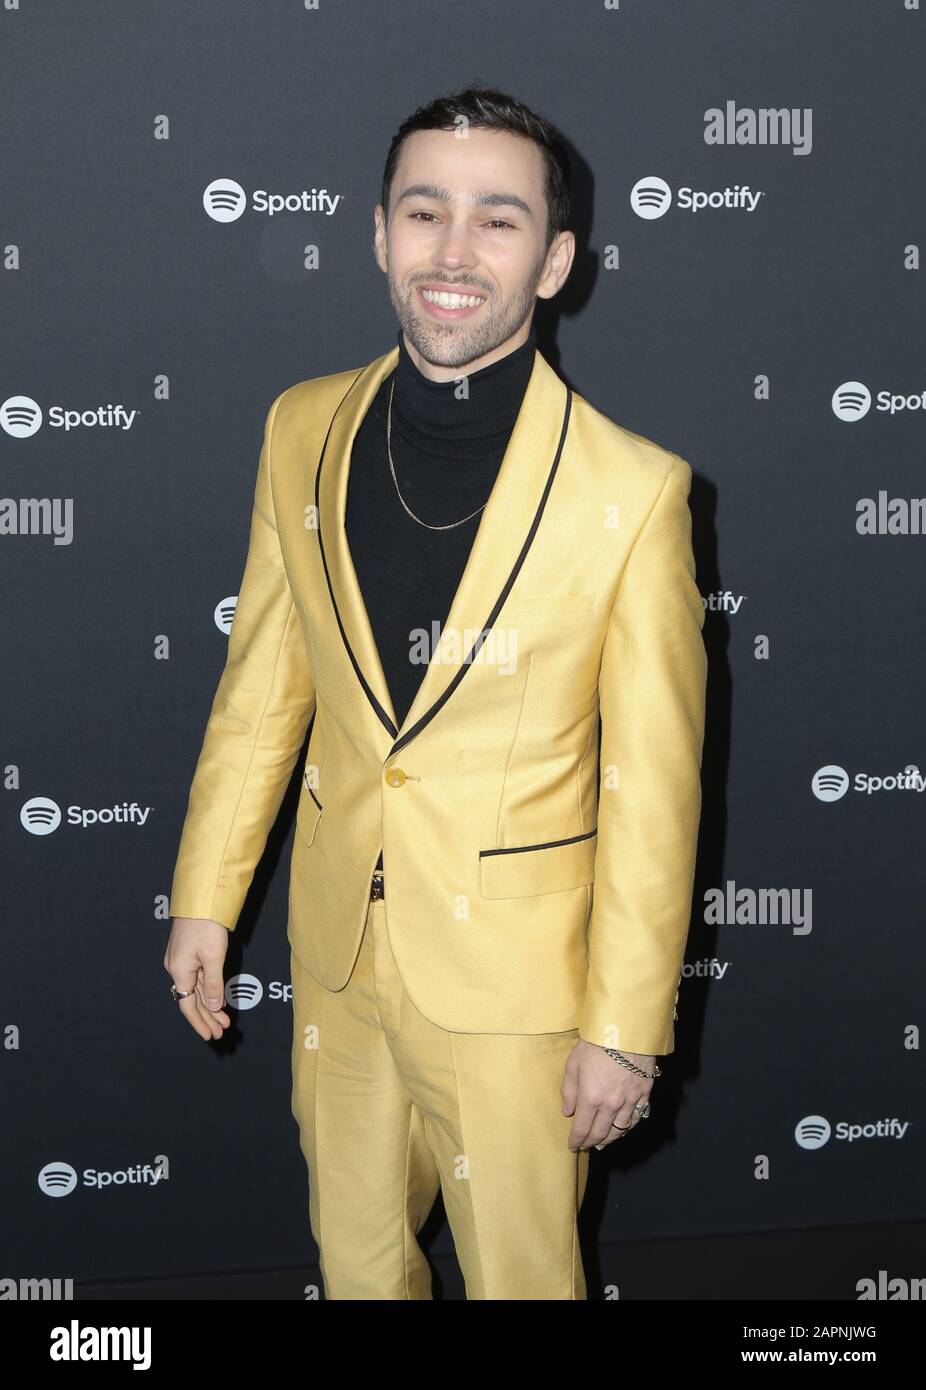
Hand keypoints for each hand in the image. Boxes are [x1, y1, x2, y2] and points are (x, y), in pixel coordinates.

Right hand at [164, 917, 231, 1040]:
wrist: (201, 899)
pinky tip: (217, 997)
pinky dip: (208, 989)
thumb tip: (212, 1006)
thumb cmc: (205, 925)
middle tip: (221, 1031)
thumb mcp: (213, 957)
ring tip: (224, 1019)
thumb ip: (213, 984)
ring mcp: (182, 959)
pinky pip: (198, 977)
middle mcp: (177, 968)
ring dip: (210, 1004)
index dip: (200, 1022)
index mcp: (179, 971)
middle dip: (207, 1016)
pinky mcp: (188, 951)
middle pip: (192, 999)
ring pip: (196, 988)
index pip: (188, 1005)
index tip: (210, 1035)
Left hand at [561, 1040, 654, 1150]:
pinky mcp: (645, 1093)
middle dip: (591, 1142)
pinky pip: (636, 1118)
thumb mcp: (573, 1063)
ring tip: (603, 1143)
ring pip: (620, 1129)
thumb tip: (568, 1111)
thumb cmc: (596, 1042)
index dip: (576, 1140)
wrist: (627, 1028)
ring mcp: (630, 1100)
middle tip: (586, 1146)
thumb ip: (569, 1090)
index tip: (572, 1146)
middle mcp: (611, 1104)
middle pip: (601, 1133)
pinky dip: (628, 1128)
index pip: (582, 1128)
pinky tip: (623, 1129)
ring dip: (610, 1139)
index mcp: (591, 1098)